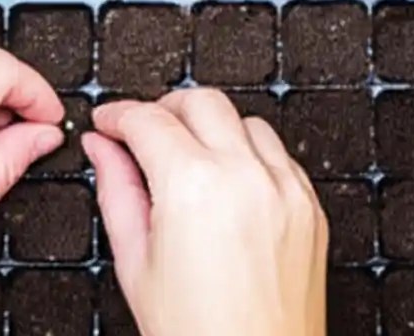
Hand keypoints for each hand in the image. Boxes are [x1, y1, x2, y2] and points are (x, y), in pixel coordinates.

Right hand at [84, 89, 328, 335]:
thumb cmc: (199, 335)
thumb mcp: (136, 264)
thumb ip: (116, 192)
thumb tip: (103, 150)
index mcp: (194, 187)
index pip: (147, 119)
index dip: (118, 115)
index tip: (108, 123)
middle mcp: (245, 177)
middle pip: (200, 101)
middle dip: (164, 109)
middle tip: (142, 135)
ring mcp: (285, 189)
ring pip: (245, 120)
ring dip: (211, 129)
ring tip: (188, 163)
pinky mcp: (310, 206)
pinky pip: (279, 155)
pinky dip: (250, 155)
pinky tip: (228, 185)